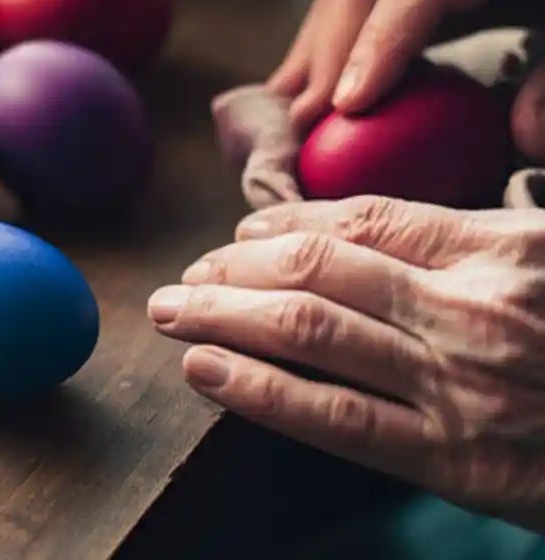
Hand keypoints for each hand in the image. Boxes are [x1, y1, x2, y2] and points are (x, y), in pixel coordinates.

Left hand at [148, 196, 544, 529]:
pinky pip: (333, 418)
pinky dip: (256, 389)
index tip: (241, 232)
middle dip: (234, 265)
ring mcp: (460, 384)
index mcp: (508, 250)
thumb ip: (490, 239)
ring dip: (221, 314)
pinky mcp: (455, 459)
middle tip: (186, 271)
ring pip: (309, 331)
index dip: (287, 223)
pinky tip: (202, 369)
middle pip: (319, 268)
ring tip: (170, 309)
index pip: (368, 219)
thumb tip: (392, 229)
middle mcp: (474, 308)